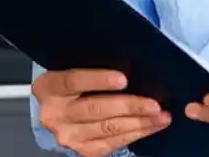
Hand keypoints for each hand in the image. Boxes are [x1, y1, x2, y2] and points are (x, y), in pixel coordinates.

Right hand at [32, 68, 171, 156]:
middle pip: (94, 109)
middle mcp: (54, 114)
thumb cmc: (76, 81)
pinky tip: (152, 125)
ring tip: (161, 115)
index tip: (123, 79)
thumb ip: (93, 63)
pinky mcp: (83, 150)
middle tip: (154, 103)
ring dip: (139, 122)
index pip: (72, 81)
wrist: (61, 108)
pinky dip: (136, 134)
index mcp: (48, 87)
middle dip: (128, 106)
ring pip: (107, 128)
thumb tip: (131, 60)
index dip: (98, 80)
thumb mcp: (75, 66)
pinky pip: (113, 143)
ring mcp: (68, 135)